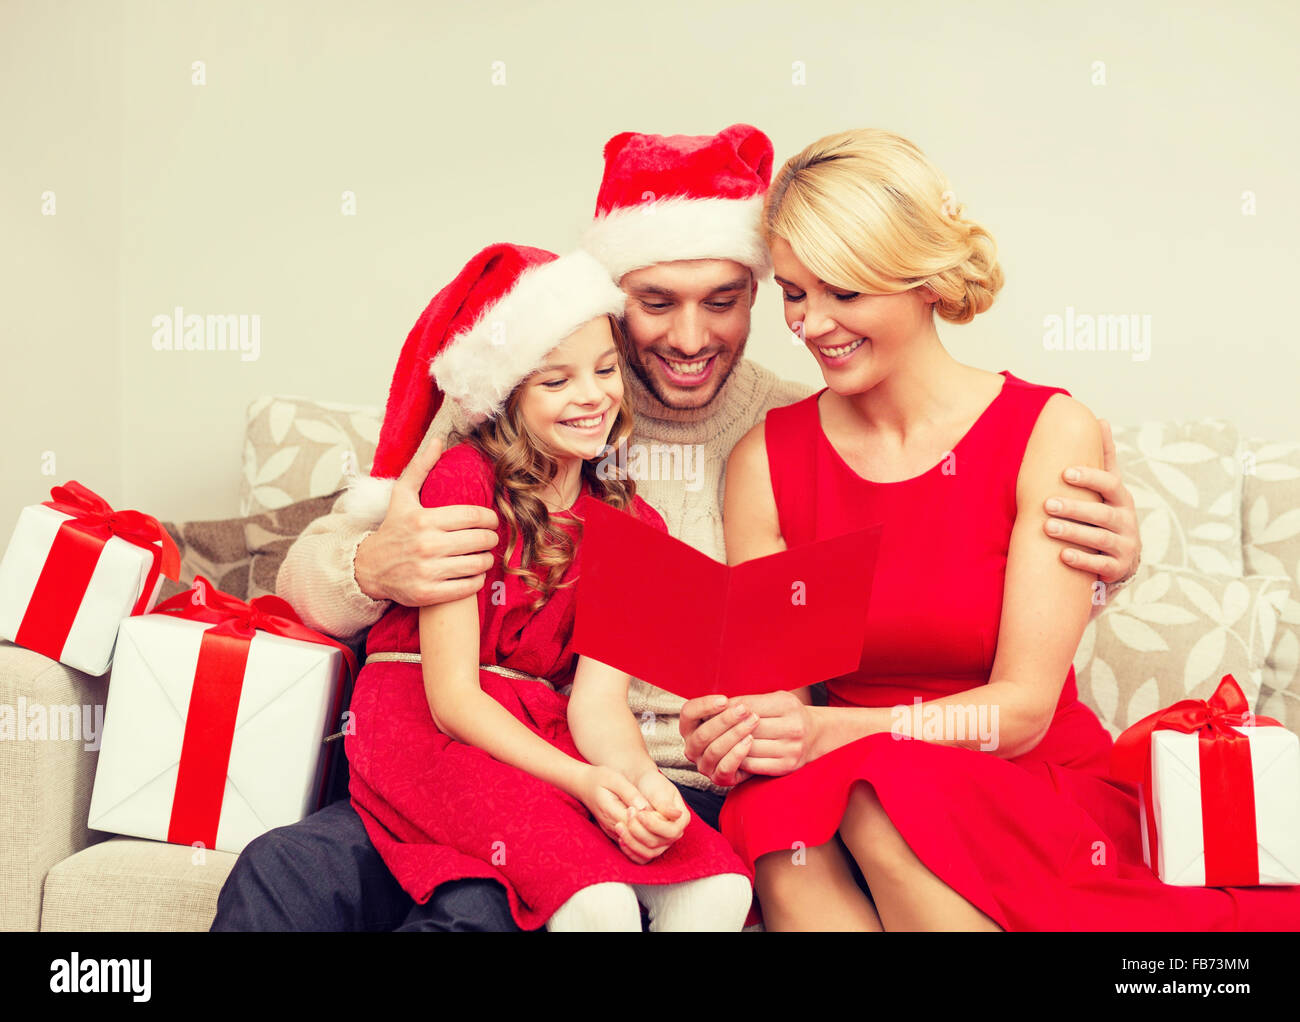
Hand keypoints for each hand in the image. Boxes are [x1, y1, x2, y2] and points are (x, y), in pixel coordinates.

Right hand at [354, 438, 500, 606]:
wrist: (368, 568)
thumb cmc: (392, 528)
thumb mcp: (401, 495)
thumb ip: (421, 467)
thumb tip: (438, 440)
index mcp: (424, 519)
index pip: (473, 515)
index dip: (490, 517)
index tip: (492, 520)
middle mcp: (426, 545)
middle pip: (480, 540)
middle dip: (490, 538)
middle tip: (489, 538)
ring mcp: (427, 572)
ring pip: (478, 564)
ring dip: (486, 559)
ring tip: (483, 554)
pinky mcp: (428, 594)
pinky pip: (468, 587)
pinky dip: (477, 579)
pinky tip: (474, 572)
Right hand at [576, 765, 656, 862]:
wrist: (583, 784)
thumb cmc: (600, 778)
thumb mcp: (615, 779)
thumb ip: (630, 793)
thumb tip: (645, 807)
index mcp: (610, 811)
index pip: (635, 824)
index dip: (649, 820)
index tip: (659, 810)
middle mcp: (611, 825)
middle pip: (636, 837)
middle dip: (653, 830)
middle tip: (664, 817)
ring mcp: (612, 831)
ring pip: (634, 843)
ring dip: (649, 835)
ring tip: (660, 821)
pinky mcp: (615, 833)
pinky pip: (630, 843)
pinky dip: (643, 838)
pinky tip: (652, 827)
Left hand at [620, 769, 689, 859]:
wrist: (640, 784)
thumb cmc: (651, 784)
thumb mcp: (659, 789)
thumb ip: (665, 803)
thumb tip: (676, 814)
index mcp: (682, 819)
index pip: (671, 831)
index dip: (654, 824)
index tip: (639, 812)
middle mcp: (674, 834)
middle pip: (658, 843)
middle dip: (639, 831)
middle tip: (627, 815)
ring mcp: (662, 843)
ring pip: (649, 853)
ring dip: (632, 842)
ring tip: (619, 826)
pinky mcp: (649, 848)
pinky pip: (641, 858)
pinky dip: (630, 851)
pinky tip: (620, 839)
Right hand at [680, 696, 757, 786]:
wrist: (751, 754)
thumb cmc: (736, 728)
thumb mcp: (727, 715)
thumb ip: (726, 708)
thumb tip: (737, 702)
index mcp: (688, 729)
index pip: (688, 713)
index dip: (705, 705)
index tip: (724, 699)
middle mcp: (691, 748)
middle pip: (702, 733)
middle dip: (726, 720)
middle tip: (744, 710)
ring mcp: (704, 765)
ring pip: (714, 750)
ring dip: (735, 734)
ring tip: (752, 723)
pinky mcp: (718, 779)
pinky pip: (724, 768)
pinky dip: (737, 754)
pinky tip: (750, 741)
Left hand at [682, 691, 816, 785]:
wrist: (815, 735)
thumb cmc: (788, 714)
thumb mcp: (775, 699)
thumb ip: (752, 701)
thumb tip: (720, 706)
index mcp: (788, 705)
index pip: (748, 705)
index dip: (728, 708)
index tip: (714, 710)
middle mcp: (793, 727)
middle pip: (748, 727)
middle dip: (726, 726)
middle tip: (709, 726)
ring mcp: (791, 749)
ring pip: (748, 747)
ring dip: (730, 744)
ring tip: (717, 740)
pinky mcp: (786, 766)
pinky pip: (753, 764)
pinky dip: (739, 759)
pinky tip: (731, 754)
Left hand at [1043, 419, 1140, 584]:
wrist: (1122, 557)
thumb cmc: (1107, 513)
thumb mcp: (1109, 487)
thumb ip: (1104, 457)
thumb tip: (1101, 419)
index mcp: (1121, 498)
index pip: (1110, 483)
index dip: (1089, 477)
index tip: (1065, 473)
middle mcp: (1126, 521)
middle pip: (1102, 513)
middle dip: (1074, 508)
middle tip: (1047, 504)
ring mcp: (1125, 545)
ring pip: (1101, 539)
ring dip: (1074, 532)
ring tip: (1048, 527)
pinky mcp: (1118, 568)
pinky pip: (1101, 565)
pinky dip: (1083, 560)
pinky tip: (1062, 556)